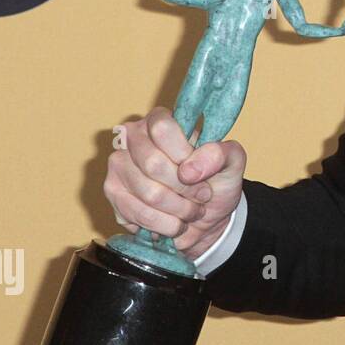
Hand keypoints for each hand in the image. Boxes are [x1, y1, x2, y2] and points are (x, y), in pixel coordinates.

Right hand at [103, 107, 246, 260]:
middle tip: (202, 196)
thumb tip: (190, 169)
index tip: (199, 174)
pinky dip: (166, 224)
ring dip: (179, 209)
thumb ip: (221, 154)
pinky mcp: (113, 193)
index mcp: (161, 120)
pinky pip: (139, 214)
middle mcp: (133, 138)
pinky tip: (176, 223)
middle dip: (185, 189)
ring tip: (192, 211)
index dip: (183, 155)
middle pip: (152, 164)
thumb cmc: (215, 181)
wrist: (205, 217)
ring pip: (148, 193)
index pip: (162, 129)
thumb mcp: (232, 162)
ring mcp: (119, 165)